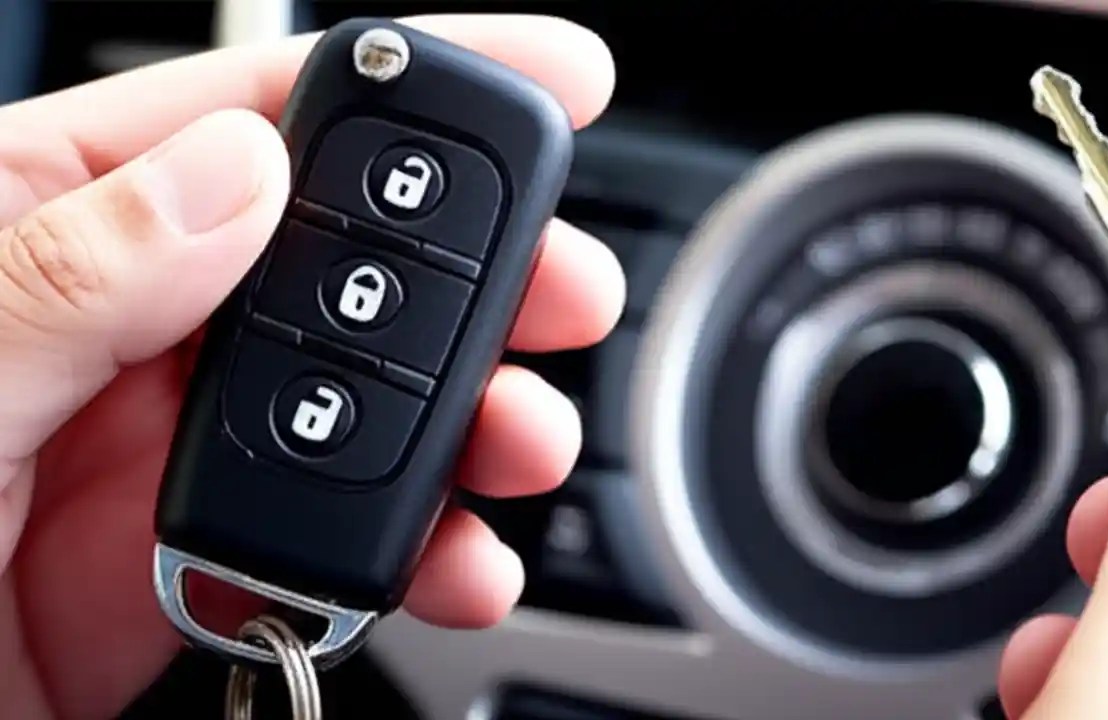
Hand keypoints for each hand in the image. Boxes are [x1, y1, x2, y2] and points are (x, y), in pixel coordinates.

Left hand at [0, 14, 620, 719]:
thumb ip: (67, 269)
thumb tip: (237, 177)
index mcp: (47, 222)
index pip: (252, 114)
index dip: (410, 84)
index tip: (539, 80)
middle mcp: (121, 325)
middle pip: (339, 266)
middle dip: (477, 276)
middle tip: (562, 294)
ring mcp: (162, 449)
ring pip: (360, 408)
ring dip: (468, 425)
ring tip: (520, 446)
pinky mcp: (187, 565)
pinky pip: (332, 540)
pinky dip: (415, 553)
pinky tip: (454, 560)